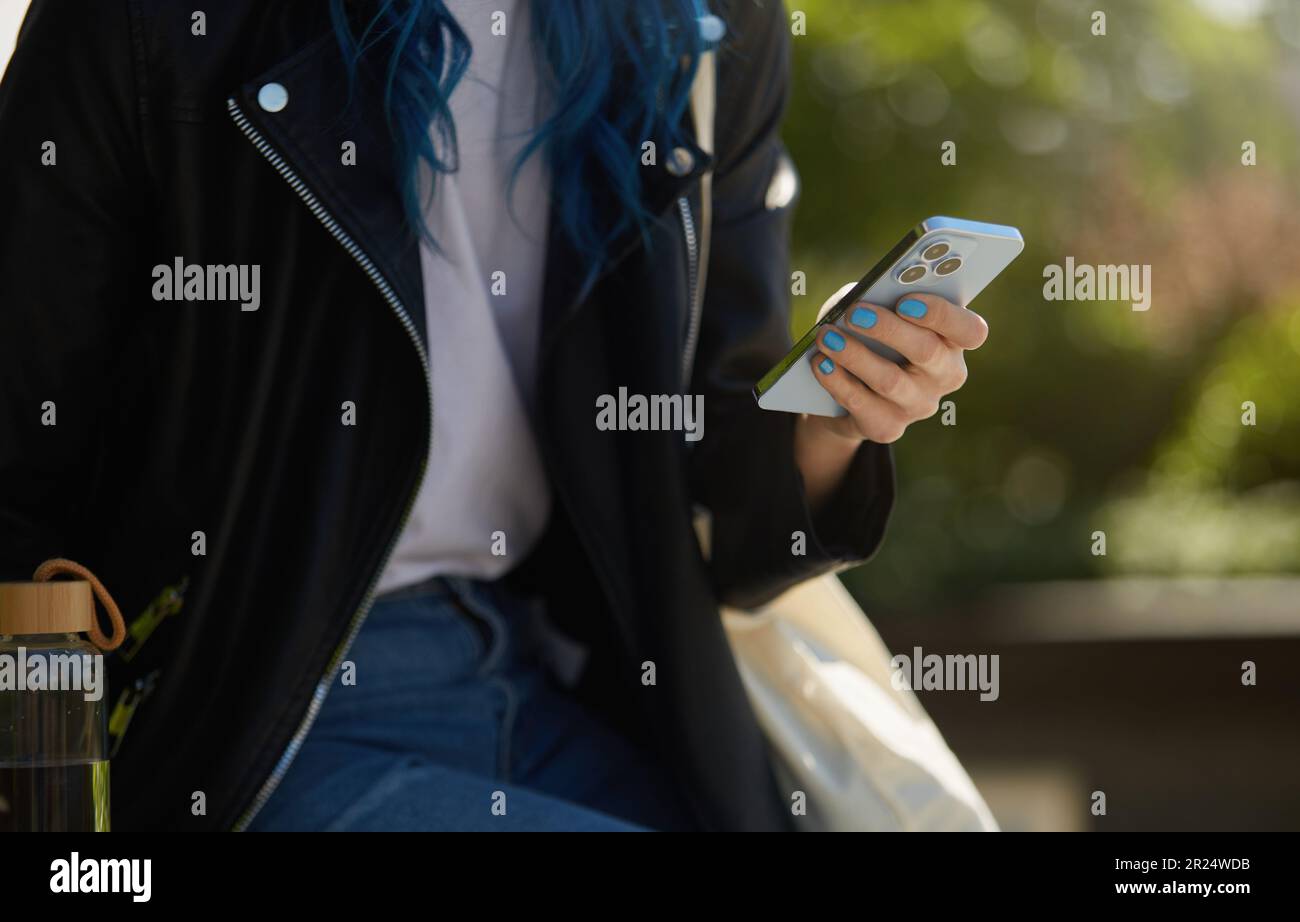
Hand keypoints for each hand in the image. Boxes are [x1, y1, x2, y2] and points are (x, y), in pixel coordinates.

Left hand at [808, 292, 987, 442]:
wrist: (845, 389)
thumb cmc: (867, 335)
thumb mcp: (874, 309)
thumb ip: (876, 298)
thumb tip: (860, 297)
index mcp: (953, 341)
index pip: (970, 330)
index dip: (941, 315)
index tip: (905, 300)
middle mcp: (944, 376)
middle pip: (928, 352)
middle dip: (888, 329)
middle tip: (853, 313)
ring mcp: (919, 405)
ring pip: (890, 381)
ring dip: (854, 355)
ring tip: (826, 336)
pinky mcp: (889, 427)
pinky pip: (863, 405)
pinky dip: (838, 381)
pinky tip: (821, 363)